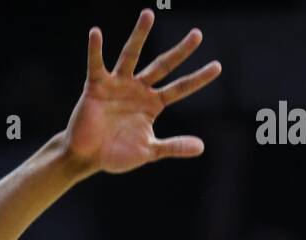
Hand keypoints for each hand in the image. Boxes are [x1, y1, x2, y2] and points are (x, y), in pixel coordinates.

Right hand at [65, 12, 220, 175]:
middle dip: (180, 51)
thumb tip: (201, 147)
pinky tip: (96, 33)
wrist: (87, 157)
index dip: (198, 79)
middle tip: (198, 34)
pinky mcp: (96, 85)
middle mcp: (138, 89)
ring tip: (148, 15)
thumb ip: (174, 146)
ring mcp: (118, 84)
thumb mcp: (149, 150)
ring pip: (131, 55)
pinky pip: (96, 64)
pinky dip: (95, 49)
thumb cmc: (116, 154)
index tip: (217, 67)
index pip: (180, 88)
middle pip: (163, 65)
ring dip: (139, 35)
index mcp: (152, 104)